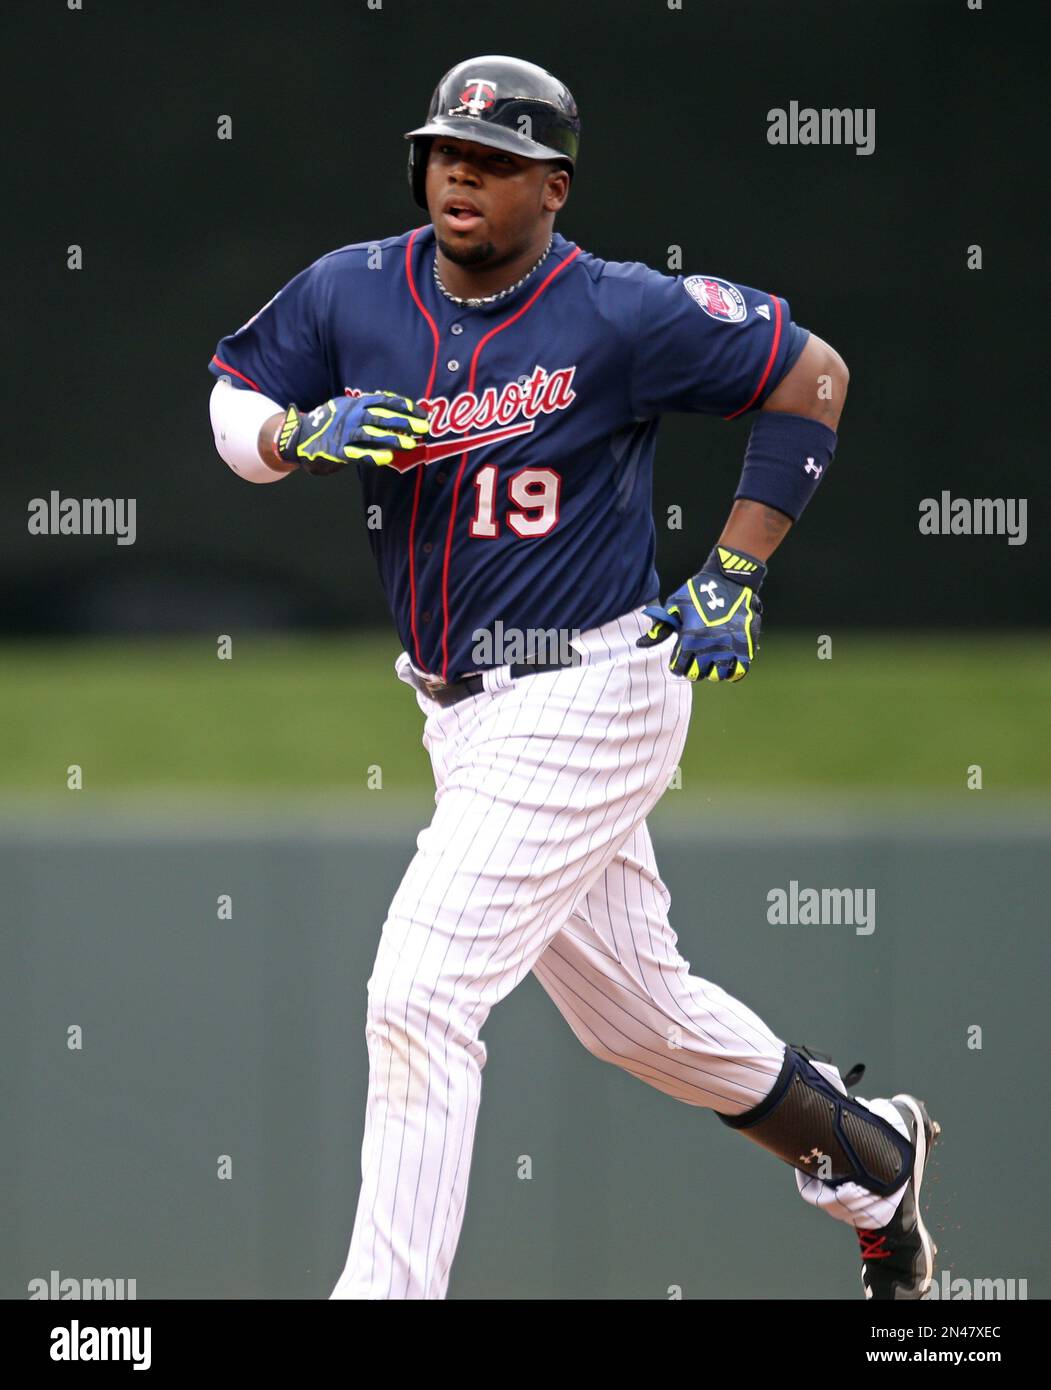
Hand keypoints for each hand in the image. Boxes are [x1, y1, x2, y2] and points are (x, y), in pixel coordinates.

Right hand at [276, 391, 429, 475]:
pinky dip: (373, 456)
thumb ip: (369, 405)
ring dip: (392, 439)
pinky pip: (358, 454)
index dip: (404, 407)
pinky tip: (387, 458)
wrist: (302, 436)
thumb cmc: (332, 420)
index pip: (385, 402)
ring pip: (371, 435)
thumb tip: (397, 404)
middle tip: (422, 428)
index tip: (422, 413)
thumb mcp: (348, 405)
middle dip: (403, 422)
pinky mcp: (338, 451)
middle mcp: (351, 416)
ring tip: (410, 444)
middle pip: (381, 417)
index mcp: (356, 403)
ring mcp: (344, 433)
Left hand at [636, 546, 764, 681]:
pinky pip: (739, 672)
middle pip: (697, 674)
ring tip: (711, 662)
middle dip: (693, 670)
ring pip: (718, 676)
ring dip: (712, 672)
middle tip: (694, 662)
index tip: (679, 661)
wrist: (730, 579)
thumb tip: (640, 644)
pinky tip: (727, 665)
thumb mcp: (675, 606)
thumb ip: (660, 628)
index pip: (678, 667)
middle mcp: (709, 645)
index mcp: (690, 637)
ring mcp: (729, 647)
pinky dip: (732, 673)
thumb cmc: (697, 591)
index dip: (676, 666)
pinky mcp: (745, 646)